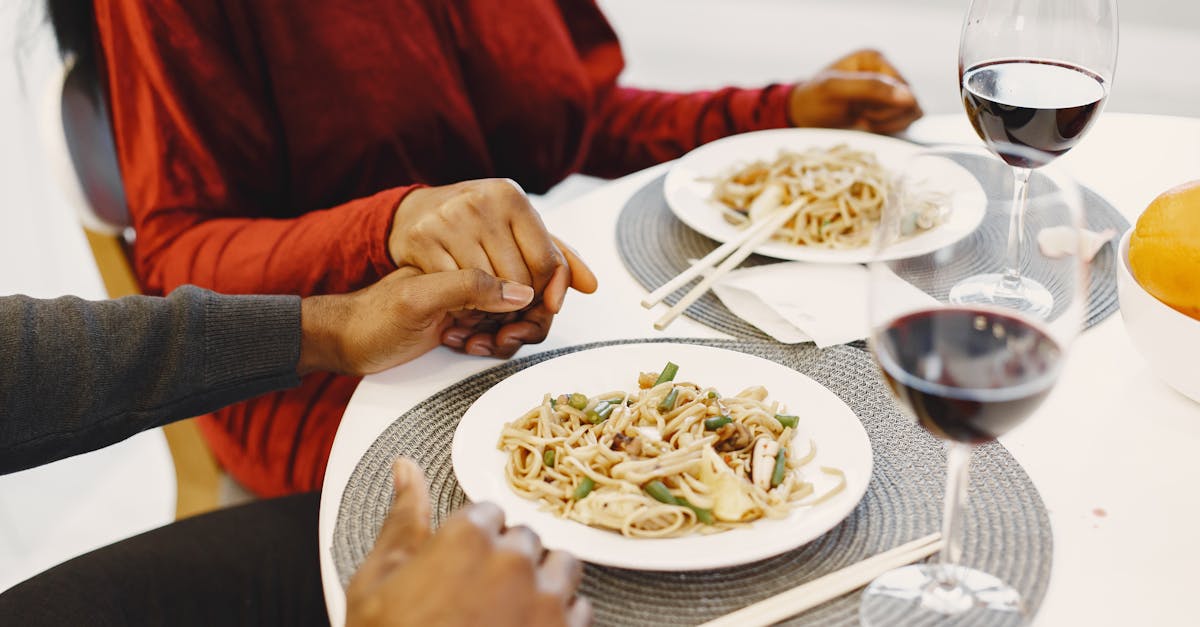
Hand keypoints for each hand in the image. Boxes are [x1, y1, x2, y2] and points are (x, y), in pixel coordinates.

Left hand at [297, 267, 535, 375]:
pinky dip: (490, 344)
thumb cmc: (372, 319)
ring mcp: (470, 293)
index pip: (527, 269)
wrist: (345, 342)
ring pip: (518, 316)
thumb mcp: (419, 300)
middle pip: (529, 295)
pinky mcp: (464, 316)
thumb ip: (469, 288)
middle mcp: (473, 266)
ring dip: (504, 337)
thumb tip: (520, 293)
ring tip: (472, 343)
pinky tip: (465, 346)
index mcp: (466, 247)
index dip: (531, 302)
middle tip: (495, 339)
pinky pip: (498, 330)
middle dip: (519, 324)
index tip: (510, 327)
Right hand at [346, 459, 591, 626]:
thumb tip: (406, 468)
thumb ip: (402, 519)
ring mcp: (544, 601)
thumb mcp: (376, 581)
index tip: (463, 560)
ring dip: (544, 580)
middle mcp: (513, 562)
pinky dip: (562, 618)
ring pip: (562, 566)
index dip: (474, 537)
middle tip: (481, 593)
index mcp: (467, 538)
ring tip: (514, 607)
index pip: (488, 513)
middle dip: (508, 559)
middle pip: (526, 540)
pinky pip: (581, 610)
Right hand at [388, 179, 596, 356]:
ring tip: (485, 299)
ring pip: (488, 289)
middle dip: (518, 300)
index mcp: (511, 196)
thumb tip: (592, 286)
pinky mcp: (422, 239)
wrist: (414, 212)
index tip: (541, 301)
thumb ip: (558, 257)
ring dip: (489, 305)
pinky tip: (461, 297)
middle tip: (508, 302)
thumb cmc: (478, 224)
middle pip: (519, 280)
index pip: (546, 262)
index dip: (548, 290)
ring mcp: (449, 219)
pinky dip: (462, 302)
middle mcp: (481, 202)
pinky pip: (455, 289)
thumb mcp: (519, 229)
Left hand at [787, 49, 922, 133]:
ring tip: (861, 120)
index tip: (858, 110)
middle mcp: (886, 71)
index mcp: (875, 58)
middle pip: (910, 101)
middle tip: (858, 116)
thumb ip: (870, 88)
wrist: (803, 116)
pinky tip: (868, 126)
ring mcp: (890, 89)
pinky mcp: (890, 107)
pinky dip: (889, 128)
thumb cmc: (814, 99)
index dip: (884, 106)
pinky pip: (906, 121)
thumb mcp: (835, 89)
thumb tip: (909, 96)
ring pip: (911, 113)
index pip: (904, 88)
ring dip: (886, 123)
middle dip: (883, 115)